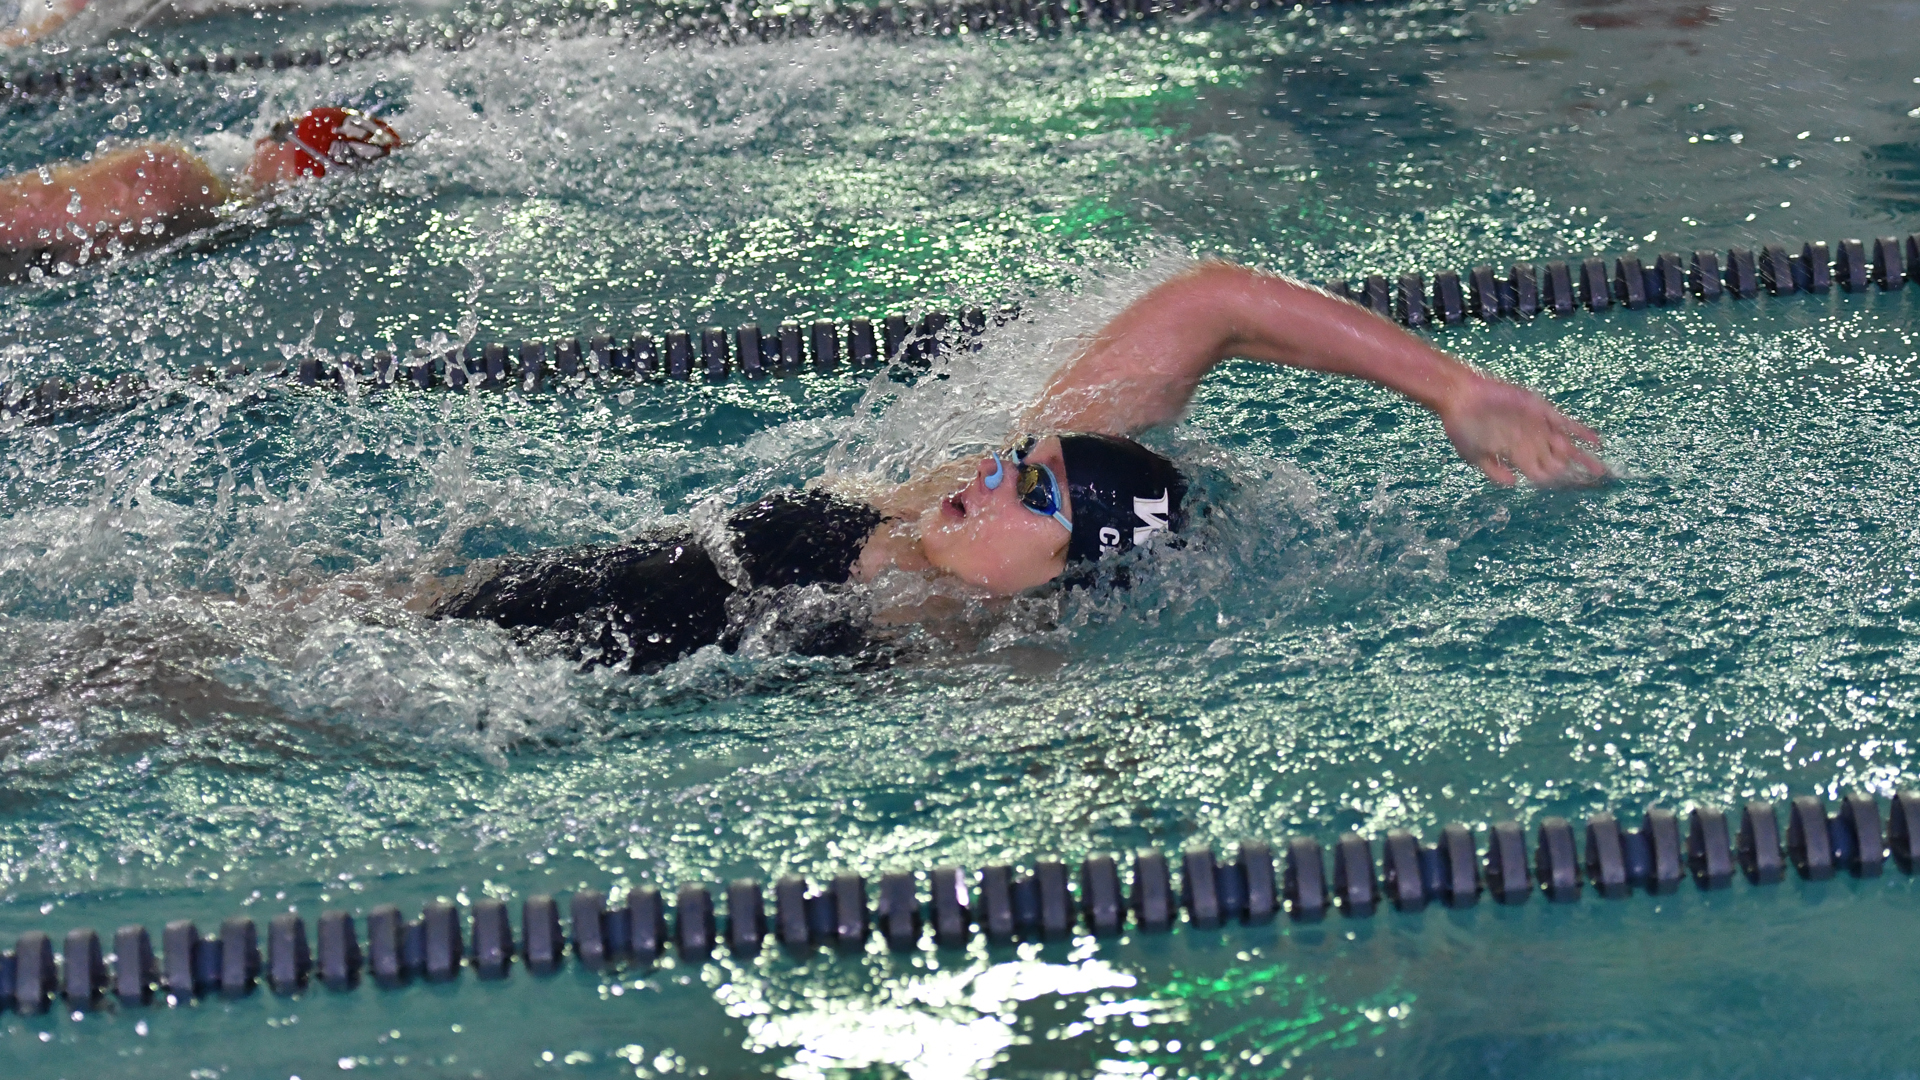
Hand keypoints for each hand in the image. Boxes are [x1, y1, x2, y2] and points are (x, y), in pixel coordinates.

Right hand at [1439, 376, 1605, 486]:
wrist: (1461, 396)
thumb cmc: (1462, 427)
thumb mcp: (1473, 455)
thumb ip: (1494, 470)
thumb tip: (1514, 484)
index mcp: (1516, 457)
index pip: (1543, 475)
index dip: (1557, 484)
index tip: (1571, 492)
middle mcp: (1531, 444)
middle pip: (1560, 464)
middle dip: (1575, 475)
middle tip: (1594, 487)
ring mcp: (1538, 427)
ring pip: (1568, 446)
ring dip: (1584, 459)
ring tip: (1601, 472)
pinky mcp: (1541, 411)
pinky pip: (1566, 423)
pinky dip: (1581, 432)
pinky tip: (1597, 443)